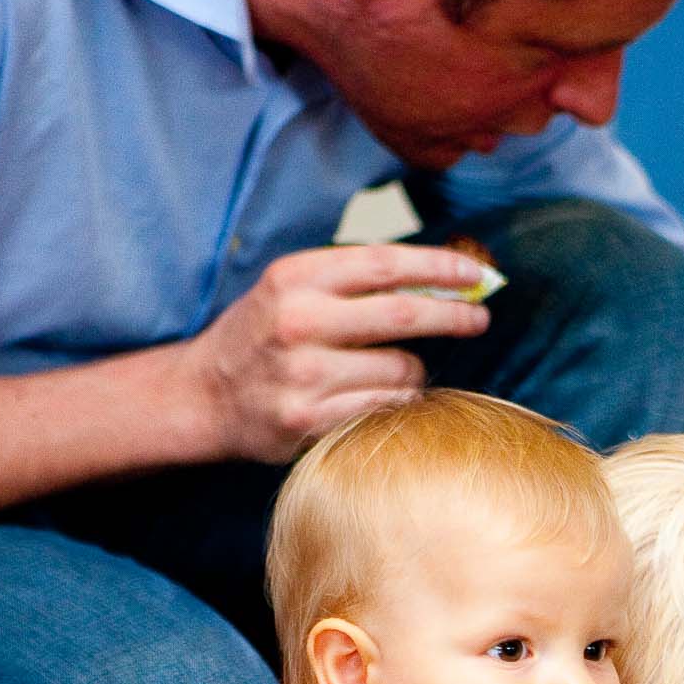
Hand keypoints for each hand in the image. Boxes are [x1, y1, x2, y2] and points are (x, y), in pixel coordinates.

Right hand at [174, 244, 500, 462]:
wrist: (204, 395)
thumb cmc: (266, 336)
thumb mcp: (294, 290)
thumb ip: (356, 281)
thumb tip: (443, 275)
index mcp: (296, 278)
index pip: (385, 263)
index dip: (439, 266)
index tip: (475, 272)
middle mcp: (298, 322)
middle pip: (404, 314)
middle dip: (453, 315)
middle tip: (479, 318)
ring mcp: (303, 374)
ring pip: (403, 370)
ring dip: (412, 371)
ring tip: (387, 370)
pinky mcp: (309, 419)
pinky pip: (387, 408)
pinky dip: (395, 402)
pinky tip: (376, 397)